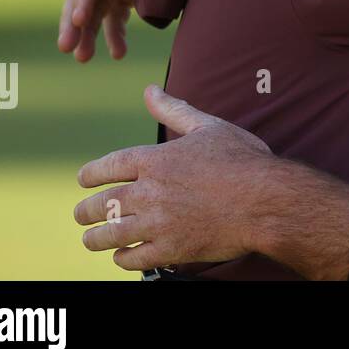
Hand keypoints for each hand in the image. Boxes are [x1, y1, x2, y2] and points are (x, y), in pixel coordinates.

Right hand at [57, 0, 132, 61]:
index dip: (84, 1)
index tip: (79, 19)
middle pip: (83, 4)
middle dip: (73, 26)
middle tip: (65, 48)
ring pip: (94, 17)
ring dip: (89, 38)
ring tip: (83, 59)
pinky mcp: (117, 0)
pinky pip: (114, 20)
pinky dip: (115, 35)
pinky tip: (118, 53)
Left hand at [74, 85, 274, 270]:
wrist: (267, 200)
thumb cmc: (242, 159)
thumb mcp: (208, 127)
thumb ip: (174, 109)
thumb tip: (150, 89)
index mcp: (155, 159)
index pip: (107, 167)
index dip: (90, 174)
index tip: (83, 180)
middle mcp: (149, 192)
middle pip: (101, 204)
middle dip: (85, 211)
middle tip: (81, 215)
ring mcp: (158, 223)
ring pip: (110, 235)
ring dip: (95, 238)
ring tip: (92, 239)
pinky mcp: (170, 250)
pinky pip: (132, 259)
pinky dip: (122, 258)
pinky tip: (122, 255)